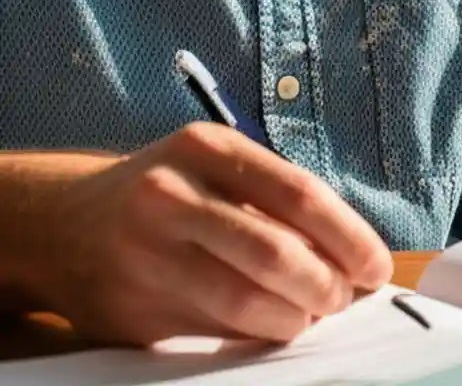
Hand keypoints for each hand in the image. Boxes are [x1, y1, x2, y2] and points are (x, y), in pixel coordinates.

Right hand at [33, 123, 391, 344]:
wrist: (62, 223)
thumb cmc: (170, 194)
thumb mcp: (217, 169)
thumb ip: (279, 203)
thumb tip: (355, 257)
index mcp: (209, 149)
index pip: (301, 194)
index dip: (350, 238)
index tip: (377, 268)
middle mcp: (172, 194)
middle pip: (276, 252)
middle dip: (326, 286)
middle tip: (343, 299)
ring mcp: (146, 253)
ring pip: (245, 300)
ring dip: (294, 318)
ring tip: (307, 316)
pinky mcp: (131, 307)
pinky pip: (215, 329)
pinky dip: (257, 333)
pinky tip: (270, 325)